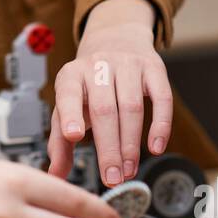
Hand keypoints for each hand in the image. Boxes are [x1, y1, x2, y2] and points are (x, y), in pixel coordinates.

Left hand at [48, 0, 172, 187]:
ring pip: (131, 106)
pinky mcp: (153, 68)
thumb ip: (60, 140)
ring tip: (128, 170)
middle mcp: (98, 66)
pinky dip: (161, 124)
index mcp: (71, 76)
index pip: (68, 94)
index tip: (73, 136)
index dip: (70, 115)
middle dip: (109, 147)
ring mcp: (127, 65)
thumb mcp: (69, 105)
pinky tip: (155, 147)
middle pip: (104, 109)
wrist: (115, 40)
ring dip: (131, 144)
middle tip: (111, 177)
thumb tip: (55, 175)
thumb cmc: (89, 84)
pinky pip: (162, 97)